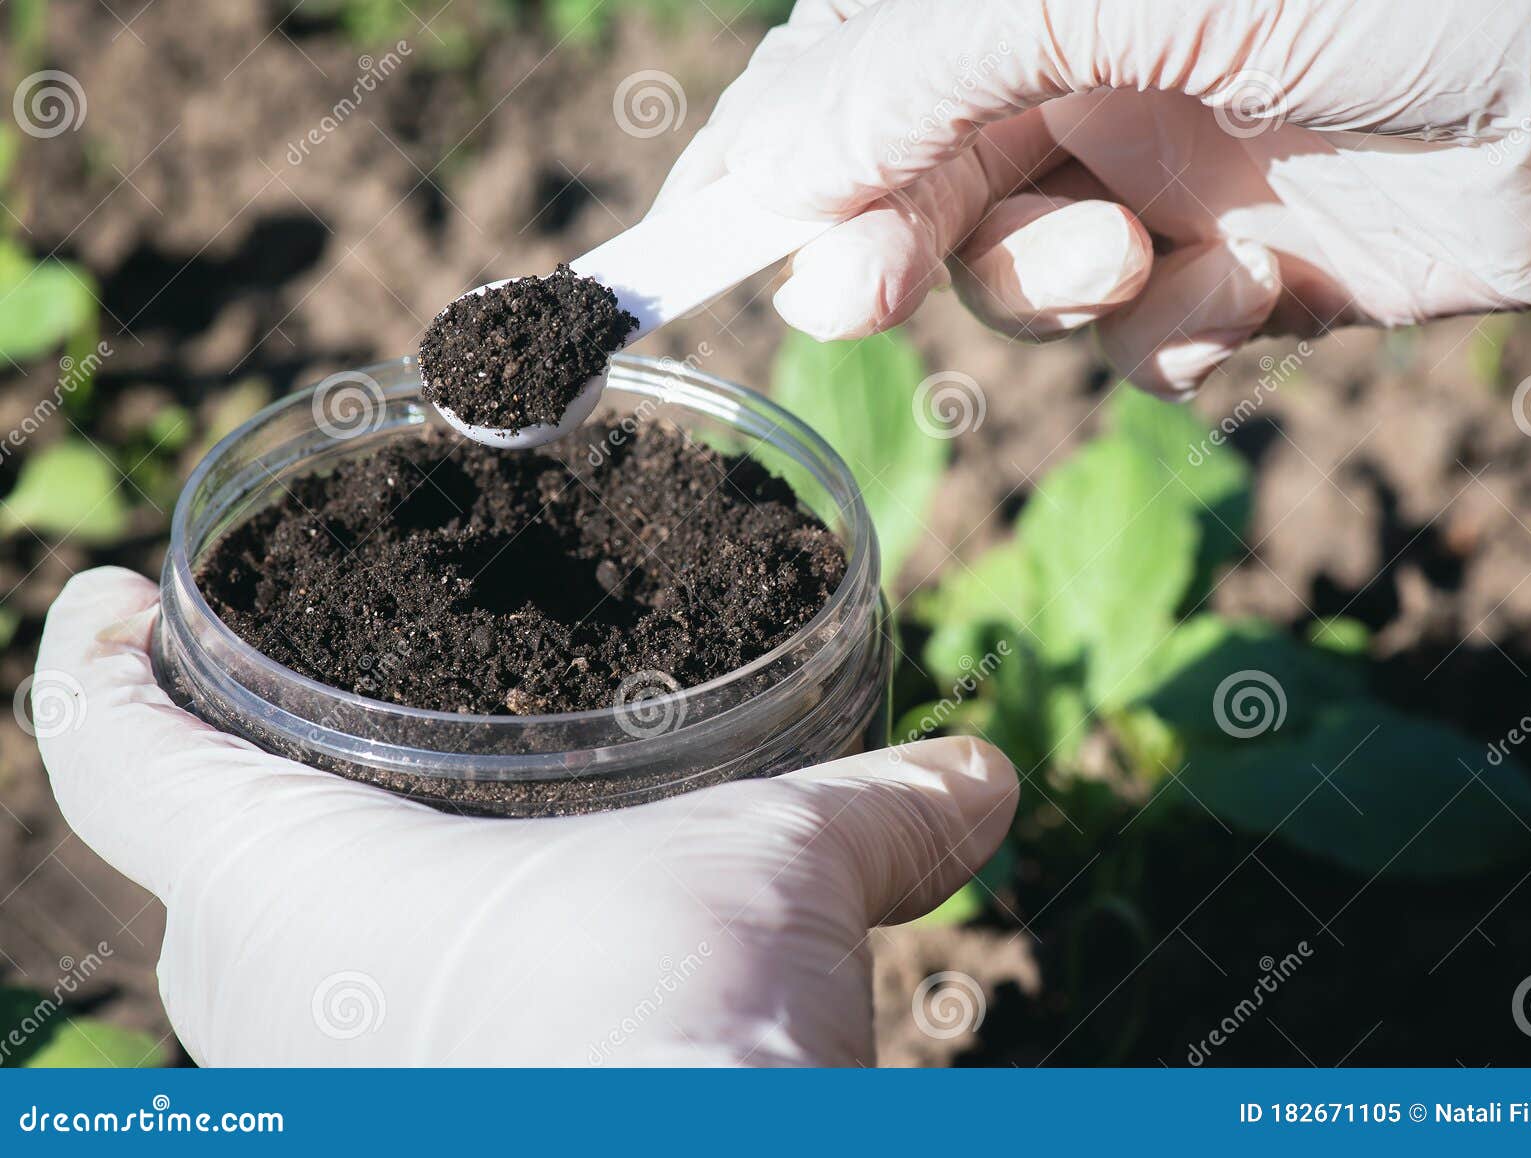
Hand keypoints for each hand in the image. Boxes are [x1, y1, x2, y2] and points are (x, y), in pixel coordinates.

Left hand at [35, 568, 1016, 1065]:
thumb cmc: (667, 1012)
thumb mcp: (774, 872)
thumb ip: (873, 808)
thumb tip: (985, 779)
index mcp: (290, 873)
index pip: (111, 741)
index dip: (95, 653)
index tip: (112, 595)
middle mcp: (263, 997)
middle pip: (182, 859)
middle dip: (229, 777)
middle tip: (305, 711)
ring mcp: (311, 1095)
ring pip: (258, 972)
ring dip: (309, 897)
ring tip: (396, 831)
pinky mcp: (381, 1142)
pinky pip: (333, 1053)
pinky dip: (378, 995)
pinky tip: (476, 971)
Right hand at [656, 0, 1530, 395]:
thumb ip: (915, 74)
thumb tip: (770, 173)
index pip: (844, 75)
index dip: (764, 163)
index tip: (685, 255)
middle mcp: (1084, 73)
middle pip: (910, 194)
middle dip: (891, 250)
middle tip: (861, 296)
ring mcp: (1160, 175)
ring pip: (1019, 289)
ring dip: (1059, 292)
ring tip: (1143, 256)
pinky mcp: (1239, 271)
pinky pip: (1142, 348)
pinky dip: (1178, 338)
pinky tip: (1258, 290)